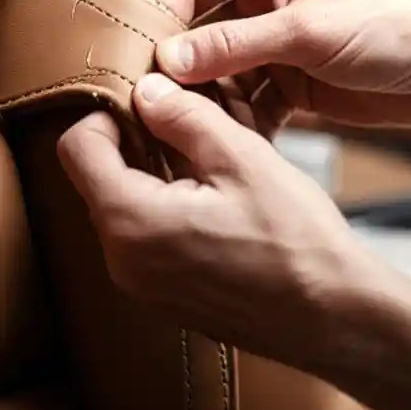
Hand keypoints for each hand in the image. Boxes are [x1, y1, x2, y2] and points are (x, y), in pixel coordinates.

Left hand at [57, 73, 391, 368]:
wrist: (334, 318)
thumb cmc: (295, 243)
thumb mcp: (241, 158)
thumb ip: (183, 117)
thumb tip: (147, 90)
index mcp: (130, 222)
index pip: (76, 148)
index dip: (106, 114)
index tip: (149, 105)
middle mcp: (122, 261)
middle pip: (97, 178)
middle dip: (135, 143)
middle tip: (187, 127)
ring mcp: (142, 286)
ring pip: (123, 208)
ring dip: (154, 177)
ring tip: (211, 165)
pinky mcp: (165, 298)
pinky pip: (146, 241)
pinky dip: (168, 211)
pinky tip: (218, 203)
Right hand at [154, 0, 410, 129]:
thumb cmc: (391, 27)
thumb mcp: (306, 32)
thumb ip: (235, 46)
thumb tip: (168, 61)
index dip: (162, 21)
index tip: (141, 62)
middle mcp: (264, 4)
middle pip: (198, 36)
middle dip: (179, 71)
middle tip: (154, 107)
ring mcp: (276, 48)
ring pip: (219, 77)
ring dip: (207, 104)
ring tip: (187, 134)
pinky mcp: (292, 87)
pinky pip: (248, 106)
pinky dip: (237, 125)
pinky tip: (227, 147)